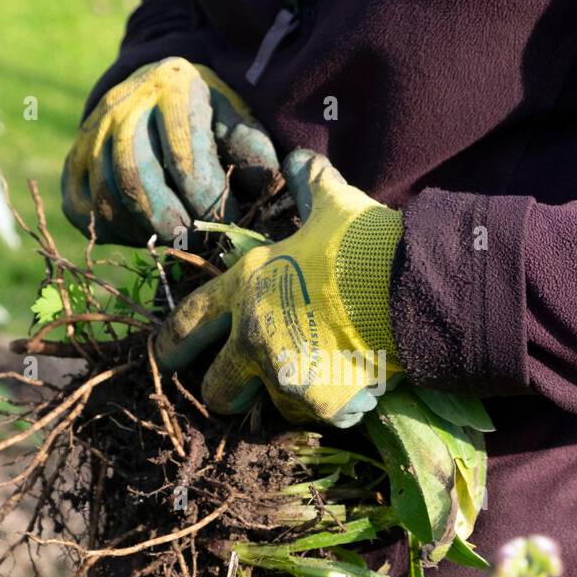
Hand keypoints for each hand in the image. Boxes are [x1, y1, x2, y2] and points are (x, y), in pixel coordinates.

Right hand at [61, 58, 278, 244]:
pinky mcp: (74, 160)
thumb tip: (266, 186)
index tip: (232, 223)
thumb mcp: (234, 117)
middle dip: (172, 223)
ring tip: (176, 240)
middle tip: (198, 243)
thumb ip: (250, 147)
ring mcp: (91, 132)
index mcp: (172, 87)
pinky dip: (113, 231)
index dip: (210, 202)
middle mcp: (122, 105)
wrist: (154, 88)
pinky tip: (144, 233)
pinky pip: (82, 209)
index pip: (184, 158)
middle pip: (136, 179)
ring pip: (107, 197)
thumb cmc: (205, 112)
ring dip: (144, 231)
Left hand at [154, 150, 402, 427]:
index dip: (170, 345)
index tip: (165, 358)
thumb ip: (311, 185)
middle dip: (228, 390)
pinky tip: (352, 387)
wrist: (412, 287)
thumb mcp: (335, 206)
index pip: (187, 323)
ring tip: (319, 377)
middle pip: (216, 388)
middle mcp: (253, 334)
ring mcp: (283, 374)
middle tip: (248, 386)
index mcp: (246, 286)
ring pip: (272, 407)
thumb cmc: (368, 242)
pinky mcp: (318, 403)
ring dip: (290, 397)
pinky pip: (317, 417)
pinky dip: (331, 407)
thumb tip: (300, 158)